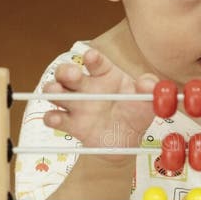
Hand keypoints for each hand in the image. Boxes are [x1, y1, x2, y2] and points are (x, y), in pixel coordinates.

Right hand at [42, 47, 156, 154]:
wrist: (128, 142)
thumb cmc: (136, 114)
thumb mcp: (147, 102)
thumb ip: (149, 90)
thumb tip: (147, 83)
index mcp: (105, 74)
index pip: (95, 61)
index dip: (91, 57)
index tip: (91, 57)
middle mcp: (86, 86)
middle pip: (67, 72)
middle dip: (66, 71)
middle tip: (73, 75)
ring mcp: (76, 104)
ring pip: (54, 90)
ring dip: (53, 89)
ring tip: (58, 92)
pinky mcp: (69, 124)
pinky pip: (53, 117)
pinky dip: (51, 117)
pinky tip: (57, 118)